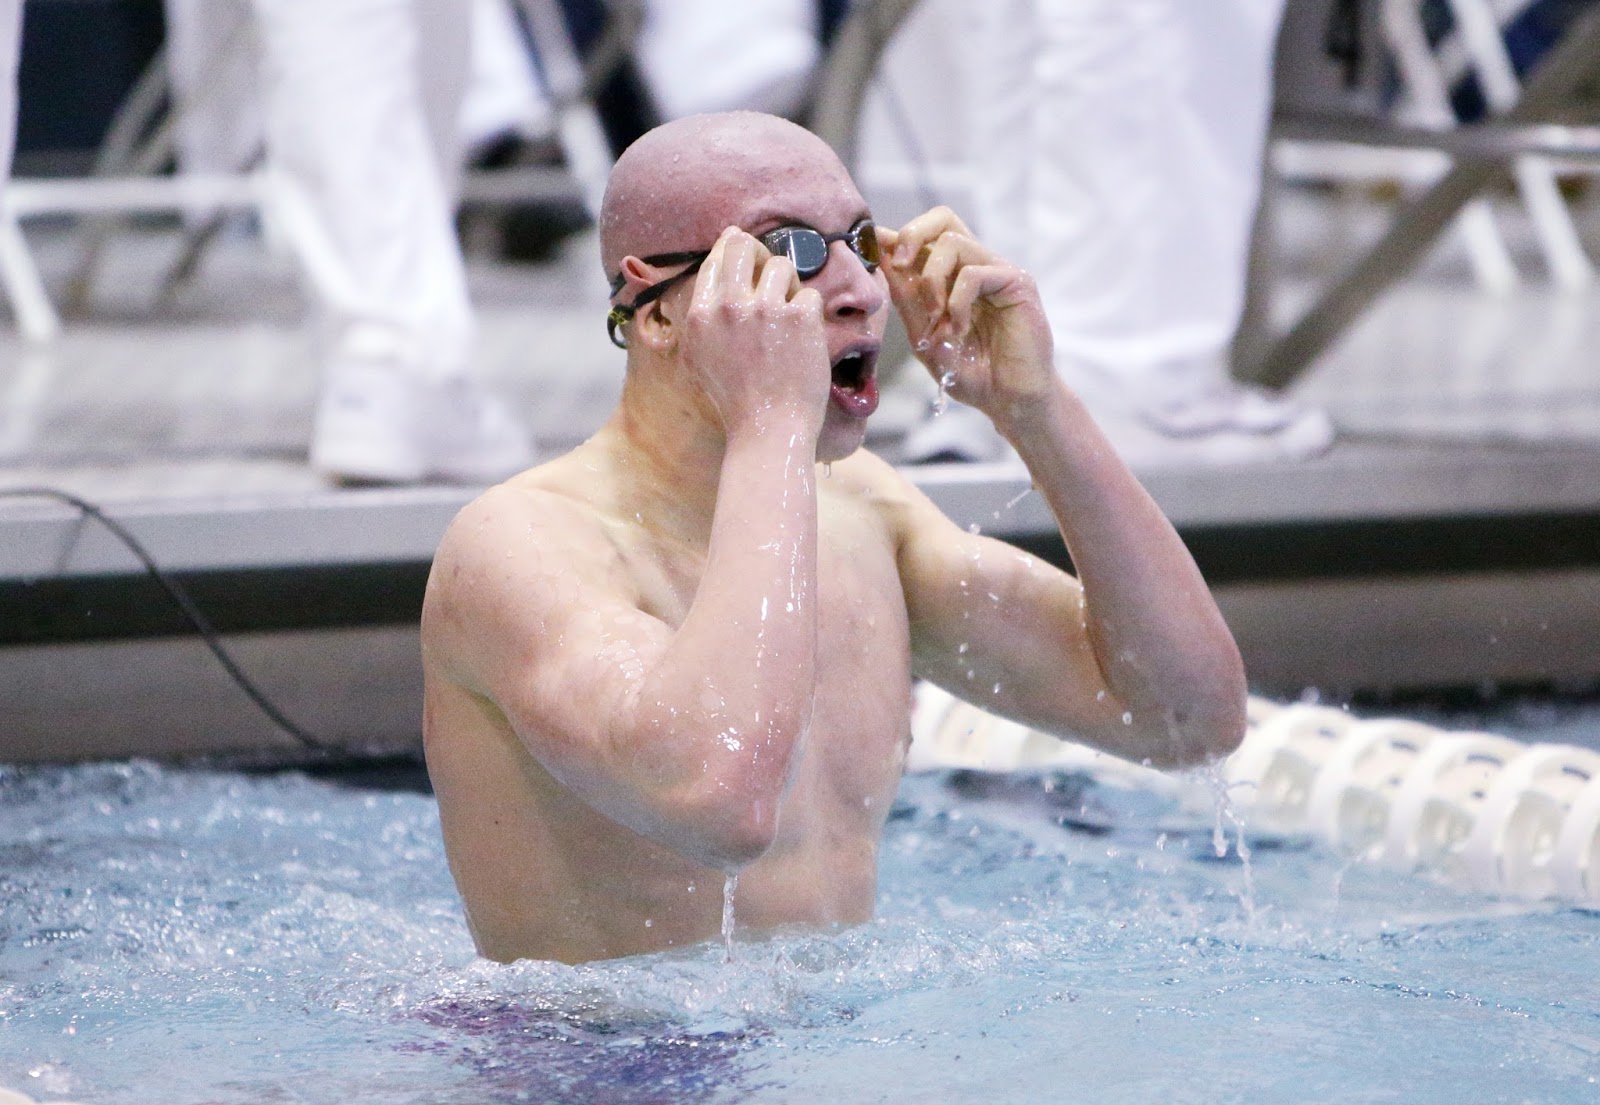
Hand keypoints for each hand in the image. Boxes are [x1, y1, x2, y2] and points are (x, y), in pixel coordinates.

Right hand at [680, 226, 830, 437]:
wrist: (768, 428)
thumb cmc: (735, 401)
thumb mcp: (697, 359)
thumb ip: (699, 318)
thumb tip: (711, 275)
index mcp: (700, 315)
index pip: (716, 259)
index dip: (732, 250)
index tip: (745, 251)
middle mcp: (729, 306)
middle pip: (743, 245)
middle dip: (759, 252)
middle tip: (770, 270)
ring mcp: (766, 309)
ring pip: (781, 265)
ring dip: (788, 284)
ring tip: (789, 314)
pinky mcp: (800, 317)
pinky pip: (809, 294)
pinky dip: (809, 313)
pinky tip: (804, 338)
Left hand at [879, 208, 1054, 421]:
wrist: (1009, 400)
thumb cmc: (972, 371)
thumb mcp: (925, 335)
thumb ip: (906, 299)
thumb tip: (882, 260)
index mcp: (951, 275)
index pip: (923, 236)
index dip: (895, 237)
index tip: (870, 247)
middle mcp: (975, 265)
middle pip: (942, 217)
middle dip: (912, 234)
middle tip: (899, 266)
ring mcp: (997, 270)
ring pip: (953, 242)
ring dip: (933, 280)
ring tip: (936, 318)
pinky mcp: (1017, 282)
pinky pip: (974, 273)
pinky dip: (957, 301)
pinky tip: (959, 327)